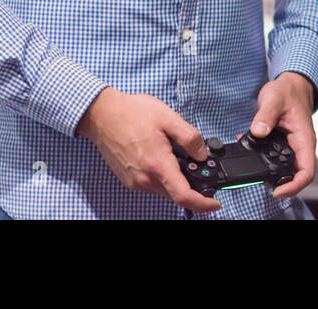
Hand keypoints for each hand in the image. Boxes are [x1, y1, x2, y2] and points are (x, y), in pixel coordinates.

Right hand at [76, 88, 220, 213]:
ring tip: (173, 152)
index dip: (202, 204)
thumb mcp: (168, 118)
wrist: (102, 114)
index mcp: (157, 165)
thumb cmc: (132, 113)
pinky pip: (152, 184)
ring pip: (164, 189)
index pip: (183, 196)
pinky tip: (159, 155)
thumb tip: (203, 154)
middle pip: (175, 193)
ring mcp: (134, 181)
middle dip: (190, 184)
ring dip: (175, 178)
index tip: (215, 203)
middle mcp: (144, 179)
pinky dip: (162, 175)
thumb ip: (190, 138)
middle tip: (196, 164)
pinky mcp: (128, 179)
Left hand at [247, 71, 316, 197]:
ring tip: (253, 169)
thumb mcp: (274, 99)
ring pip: (286, 169)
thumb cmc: (288, 91)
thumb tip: (258, 131)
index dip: (294, 186)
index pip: (306, 171)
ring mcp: (293, 146)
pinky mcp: (284, 144)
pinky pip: (277, 159)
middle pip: (296, 175)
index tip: (278, 191)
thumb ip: (265, 116)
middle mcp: (300, 145)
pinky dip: (264, 160)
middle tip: (259, 180)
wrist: (291, 85)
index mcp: (304, 138)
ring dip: (271, 173)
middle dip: (279, 183)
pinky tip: (251, 153)